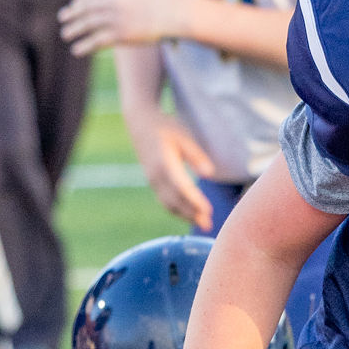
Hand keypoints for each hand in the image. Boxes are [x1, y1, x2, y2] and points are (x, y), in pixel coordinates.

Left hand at [59, 0, 180, 55]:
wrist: (172, 13)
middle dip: (73, 14)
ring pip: (88, 24)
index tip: (73, 6)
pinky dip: (85, 45)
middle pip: (87, 8)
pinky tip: (76, 50)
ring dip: (75, 29)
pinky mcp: (120, 34)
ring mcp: (116, 17)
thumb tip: (109, 0)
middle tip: (62, 20)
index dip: (81, 0)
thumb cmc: (158, 4)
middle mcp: (113, 1)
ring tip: (65, 35)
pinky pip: (97, 40)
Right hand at [128, 115, 215, 229]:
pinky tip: (190, 214)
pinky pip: (164, 201)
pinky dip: (177, 210)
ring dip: (185, 215)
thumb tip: (209, 174)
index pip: (182, 189)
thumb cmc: (165, 127)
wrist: (140, 123)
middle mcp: (156, 176)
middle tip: (209, 225)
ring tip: (203, 223)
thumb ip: (195, 156)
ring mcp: (152, 181)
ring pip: (168, 204)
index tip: (208, 210)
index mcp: (165, 164)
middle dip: (191, 214)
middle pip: (175, 201)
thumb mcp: (183, 136)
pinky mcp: (153, 182)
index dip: (195, 201)